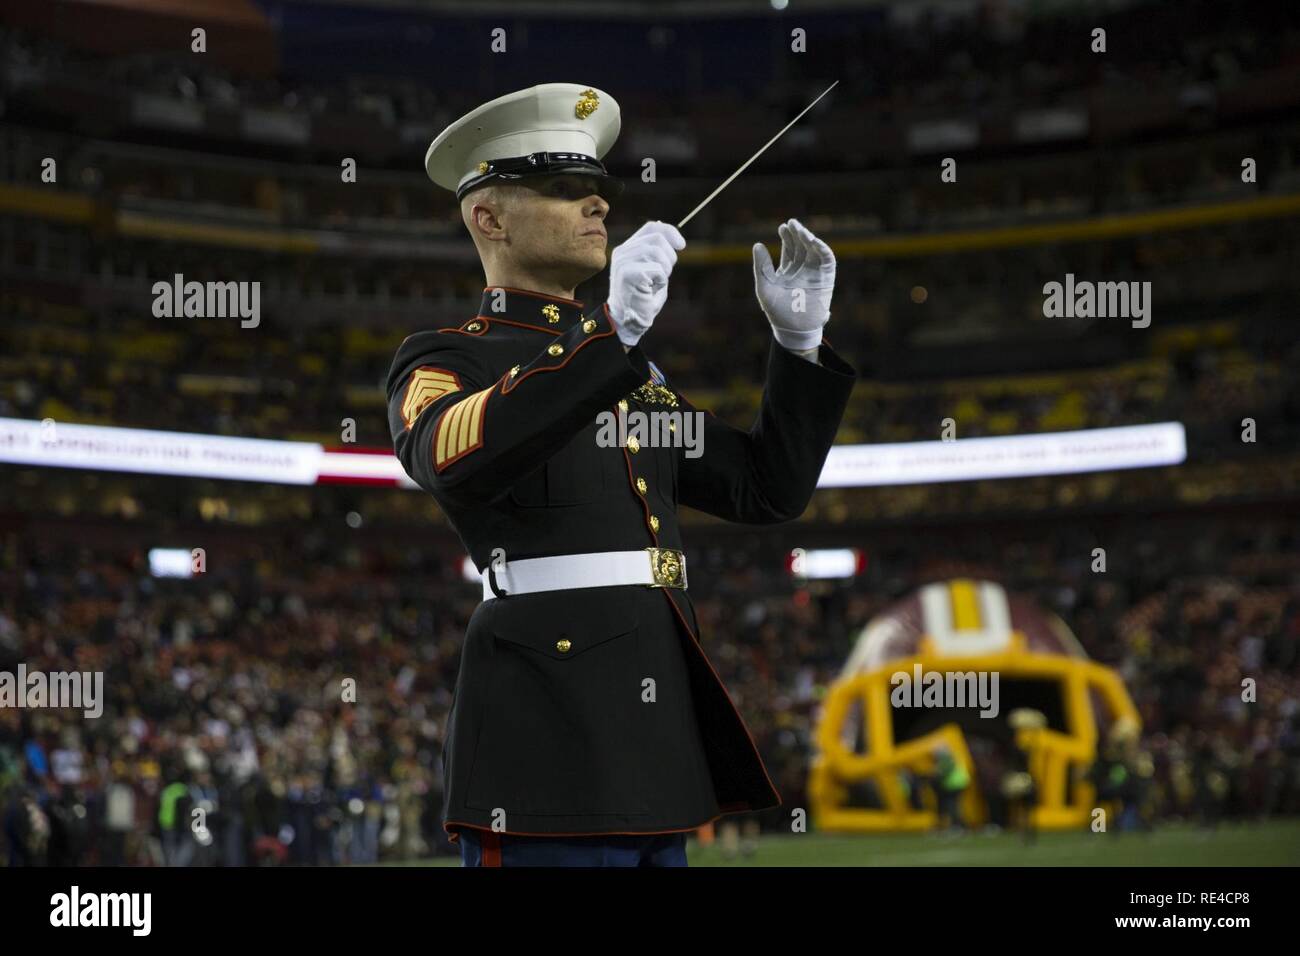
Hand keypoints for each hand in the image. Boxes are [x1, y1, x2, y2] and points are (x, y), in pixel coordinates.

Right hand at [607, 221, 685, 346]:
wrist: (629, 322)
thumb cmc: (643, 298)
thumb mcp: (653, 271)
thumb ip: (657, 253)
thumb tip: (672, 236)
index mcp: (627, 249)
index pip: (651, 227)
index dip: (670, 232)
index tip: (682, 245)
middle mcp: (622, 252)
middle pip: (657, 238)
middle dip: (670, 256)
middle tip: (665, 274)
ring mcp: (623, 262)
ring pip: (657, 251)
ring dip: (665, 269)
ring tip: (657, 283)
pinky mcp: (628, 274)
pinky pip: (657, 269)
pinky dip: (661, 281)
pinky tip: (652, 290)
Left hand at [753, 218, 835, 350]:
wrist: (793, 330)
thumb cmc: (777, 312)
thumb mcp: (765, 287)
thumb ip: (761, 267)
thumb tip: (756, 244)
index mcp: (788, 271)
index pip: (789, 249)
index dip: (787, 237)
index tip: (782, 227)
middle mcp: (802, 270)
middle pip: (802, 246)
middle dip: (798, 234)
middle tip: (792, 223)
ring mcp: (815, 274)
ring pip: (814, 250)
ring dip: (809, 238)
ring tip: (802, 231)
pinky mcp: (826, 279)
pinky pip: (827, 260)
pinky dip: (823, 249)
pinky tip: (814, 241)